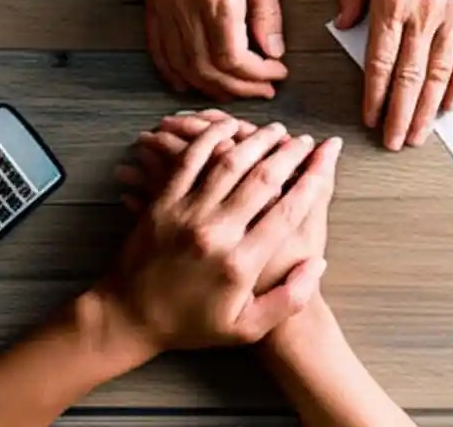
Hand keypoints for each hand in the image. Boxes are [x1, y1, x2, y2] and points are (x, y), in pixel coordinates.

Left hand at [95, 119, 326, 353]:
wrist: (130, 318)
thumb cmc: (192, 324)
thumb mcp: (246, 328)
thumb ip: (289, 299)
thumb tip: (319, 263)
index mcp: (241, 264)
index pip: (288, 211)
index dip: (310, 181)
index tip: (322, 163)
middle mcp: (215, 234)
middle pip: (262, 179)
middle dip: (288, 154)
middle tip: (302, 140)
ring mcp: (186, 215)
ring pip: (228, 163)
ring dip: (255, 140)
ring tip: (275, 130)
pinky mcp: (162, 203)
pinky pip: (188, 161)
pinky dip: (208, 138)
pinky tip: (227, 126)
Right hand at [146, 0, 287, 99]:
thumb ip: (267, 15)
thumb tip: (273, 51)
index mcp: (217, 0)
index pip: (233, 60)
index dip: (256, 76)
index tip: (276, 74)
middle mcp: (186, 8)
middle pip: (207, 70)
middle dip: (238, 88)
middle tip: (262, 89)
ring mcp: (166, 7)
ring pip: (181, 66)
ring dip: (208, 85)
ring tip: (233, 88)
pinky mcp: (155, 2)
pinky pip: (157, 49)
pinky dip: (173, 72)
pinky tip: (188, 82)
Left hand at [336, 0, 452, 150]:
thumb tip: (345, 23)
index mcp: (391, 1)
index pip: (379, 62)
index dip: (373, 96)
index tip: (369, 118)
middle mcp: (423, 14)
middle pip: (409, 78)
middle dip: (399, 116)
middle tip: (393, 142)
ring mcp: (452, 16)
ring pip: (438, 75)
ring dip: (426, 110)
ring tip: (418, 134)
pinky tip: (449, 105)